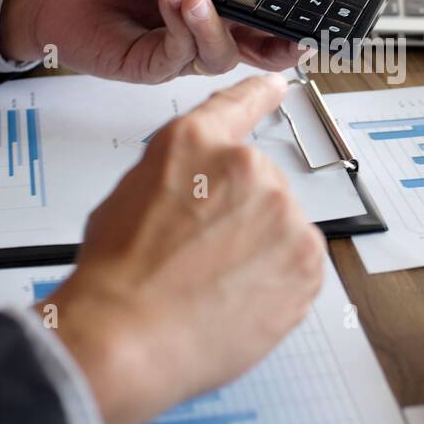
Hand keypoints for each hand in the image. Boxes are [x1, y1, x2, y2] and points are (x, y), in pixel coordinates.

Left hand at [0, 0, 305, 81]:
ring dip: (213, 24)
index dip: (293, 29)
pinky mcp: (151, 66)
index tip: (314, 22)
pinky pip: (176, 55)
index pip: (266, 26)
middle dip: (278, 46)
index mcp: (219, 12)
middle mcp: (204, 37)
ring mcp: (180, 55)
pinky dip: (179, 25)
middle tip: (289, 34)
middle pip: (256, 53)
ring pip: (219, 55)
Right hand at [40, 73, 325, 423]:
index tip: (275, 86)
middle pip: (258, 187)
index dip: (257, 94)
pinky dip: (276, 285)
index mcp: (196, 143)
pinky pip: (299, 267)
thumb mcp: (130, 194)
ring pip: (281, 230)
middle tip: (198, 258)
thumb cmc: (117, 276)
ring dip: (258, 253)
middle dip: (238, 220)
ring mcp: (283, 213)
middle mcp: (247, 167)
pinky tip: (237, 300)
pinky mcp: (306, 260)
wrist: (126, 337)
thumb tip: (203, 189)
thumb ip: (179, 175)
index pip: (236, 106)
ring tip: (212, 285)